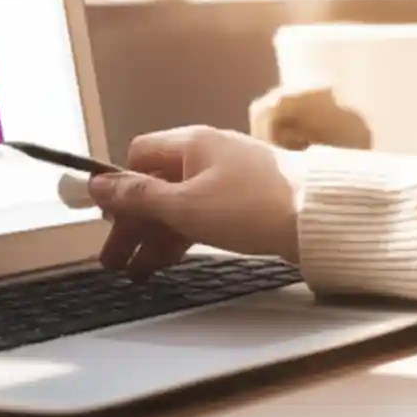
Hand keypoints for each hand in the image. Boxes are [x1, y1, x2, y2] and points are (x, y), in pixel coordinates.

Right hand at [89, 126, 306, 278]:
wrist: (319, 218)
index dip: (120, 186)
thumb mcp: (185, 206)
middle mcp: (207, 155)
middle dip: (133, 223)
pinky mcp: (246, 201)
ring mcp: (228, 178)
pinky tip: (170, 260)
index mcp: (190, 144)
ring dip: (155, 236)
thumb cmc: (252, 206)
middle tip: (115, 260)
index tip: (107, 217)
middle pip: (156, 185)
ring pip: (179, 204)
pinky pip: (203, 215)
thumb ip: (138, 197)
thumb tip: (97, 184)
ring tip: (136, 272)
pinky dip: (183, 235)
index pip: (139, 155)